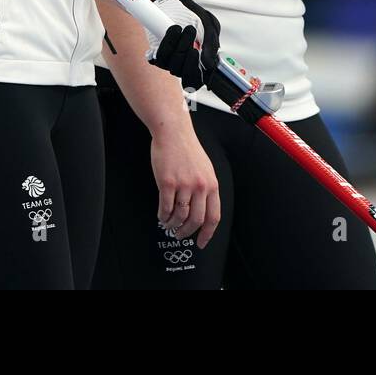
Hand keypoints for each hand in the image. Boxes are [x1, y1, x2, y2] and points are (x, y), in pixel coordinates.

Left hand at [147, 0, 220, 89]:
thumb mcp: (209, 25)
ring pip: (172, 66)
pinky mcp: (157, 54)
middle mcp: (184, 64)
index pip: (196, 81)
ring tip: (184, 29)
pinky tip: (173, 30)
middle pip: (184, 74)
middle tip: (192, 38)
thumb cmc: (193, 15)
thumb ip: (212, 44)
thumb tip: (210, 65)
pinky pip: (159, 57)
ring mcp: (170, 60)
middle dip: (188, 56)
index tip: (199, 59)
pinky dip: (167, 43)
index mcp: (200, 62)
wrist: (174, 1)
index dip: (197, 77)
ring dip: (179, 46)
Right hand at [152, 128, 220, 247]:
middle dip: (187, 232)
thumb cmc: (187, 149)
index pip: (213, 217)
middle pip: (196, 220)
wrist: (173, 132)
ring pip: (179, 216)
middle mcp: (200, 186)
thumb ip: (205, 189)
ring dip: (172, 224)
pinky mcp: (167, 182)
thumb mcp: (205, 169)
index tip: (201, 242)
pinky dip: (163, 215)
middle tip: (180, 235)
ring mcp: (184, 184)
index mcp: (212, 184)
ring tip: (168, 224)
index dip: (207, 234)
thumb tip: (201, 211)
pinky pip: (165, 207)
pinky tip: (162, 215)